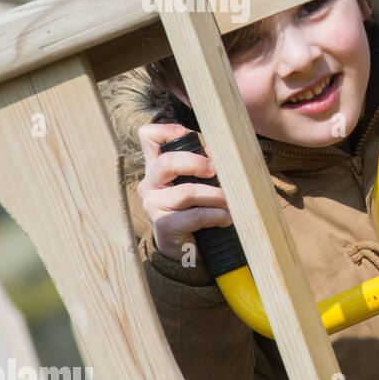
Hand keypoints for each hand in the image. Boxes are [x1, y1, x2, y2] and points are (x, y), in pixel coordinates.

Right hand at [136, 123, 231, 260]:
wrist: (185, 249)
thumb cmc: (194, 209)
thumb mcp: (196, 183)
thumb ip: (203, 166)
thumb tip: (221, 154)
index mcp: (157, 168)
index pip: (148, 136)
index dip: (167, 130)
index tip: (187, 134)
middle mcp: (150, 183)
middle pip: (168, 162)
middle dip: (197, 163)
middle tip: (216, 170)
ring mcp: (153, 204)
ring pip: (186, 191)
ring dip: (215, 195)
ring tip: (230, 201)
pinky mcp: (163, 225)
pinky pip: (195, 215)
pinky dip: (216, 215)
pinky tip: (226, 218)